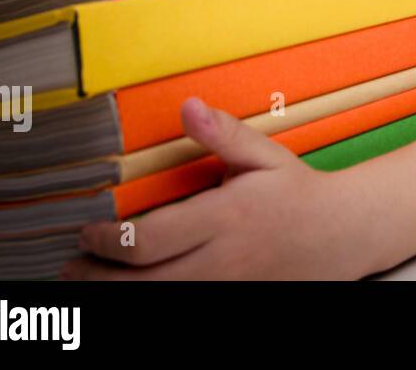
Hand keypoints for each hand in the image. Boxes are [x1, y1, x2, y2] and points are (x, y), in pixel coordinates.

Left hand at [59, 97, 366, 279]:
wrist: (343, 234)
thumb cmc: (297, 192)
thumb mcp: (264, 155)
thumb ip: (222, 134)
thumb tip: (188, 106)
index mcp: (224, 218)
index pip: (145, 241)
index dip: (104, 242)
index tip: (87, 232)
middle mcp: (222, 260)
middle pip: (142, 284)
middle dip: (98, 278)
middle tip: (72, 268)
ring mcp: (228, 289)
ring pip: (159, 303)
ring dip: (117, 297)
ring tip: (90, 285)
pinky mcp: (234, 303)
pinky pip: (184, 310)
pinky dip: (153, 303)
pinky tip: (135, 291)